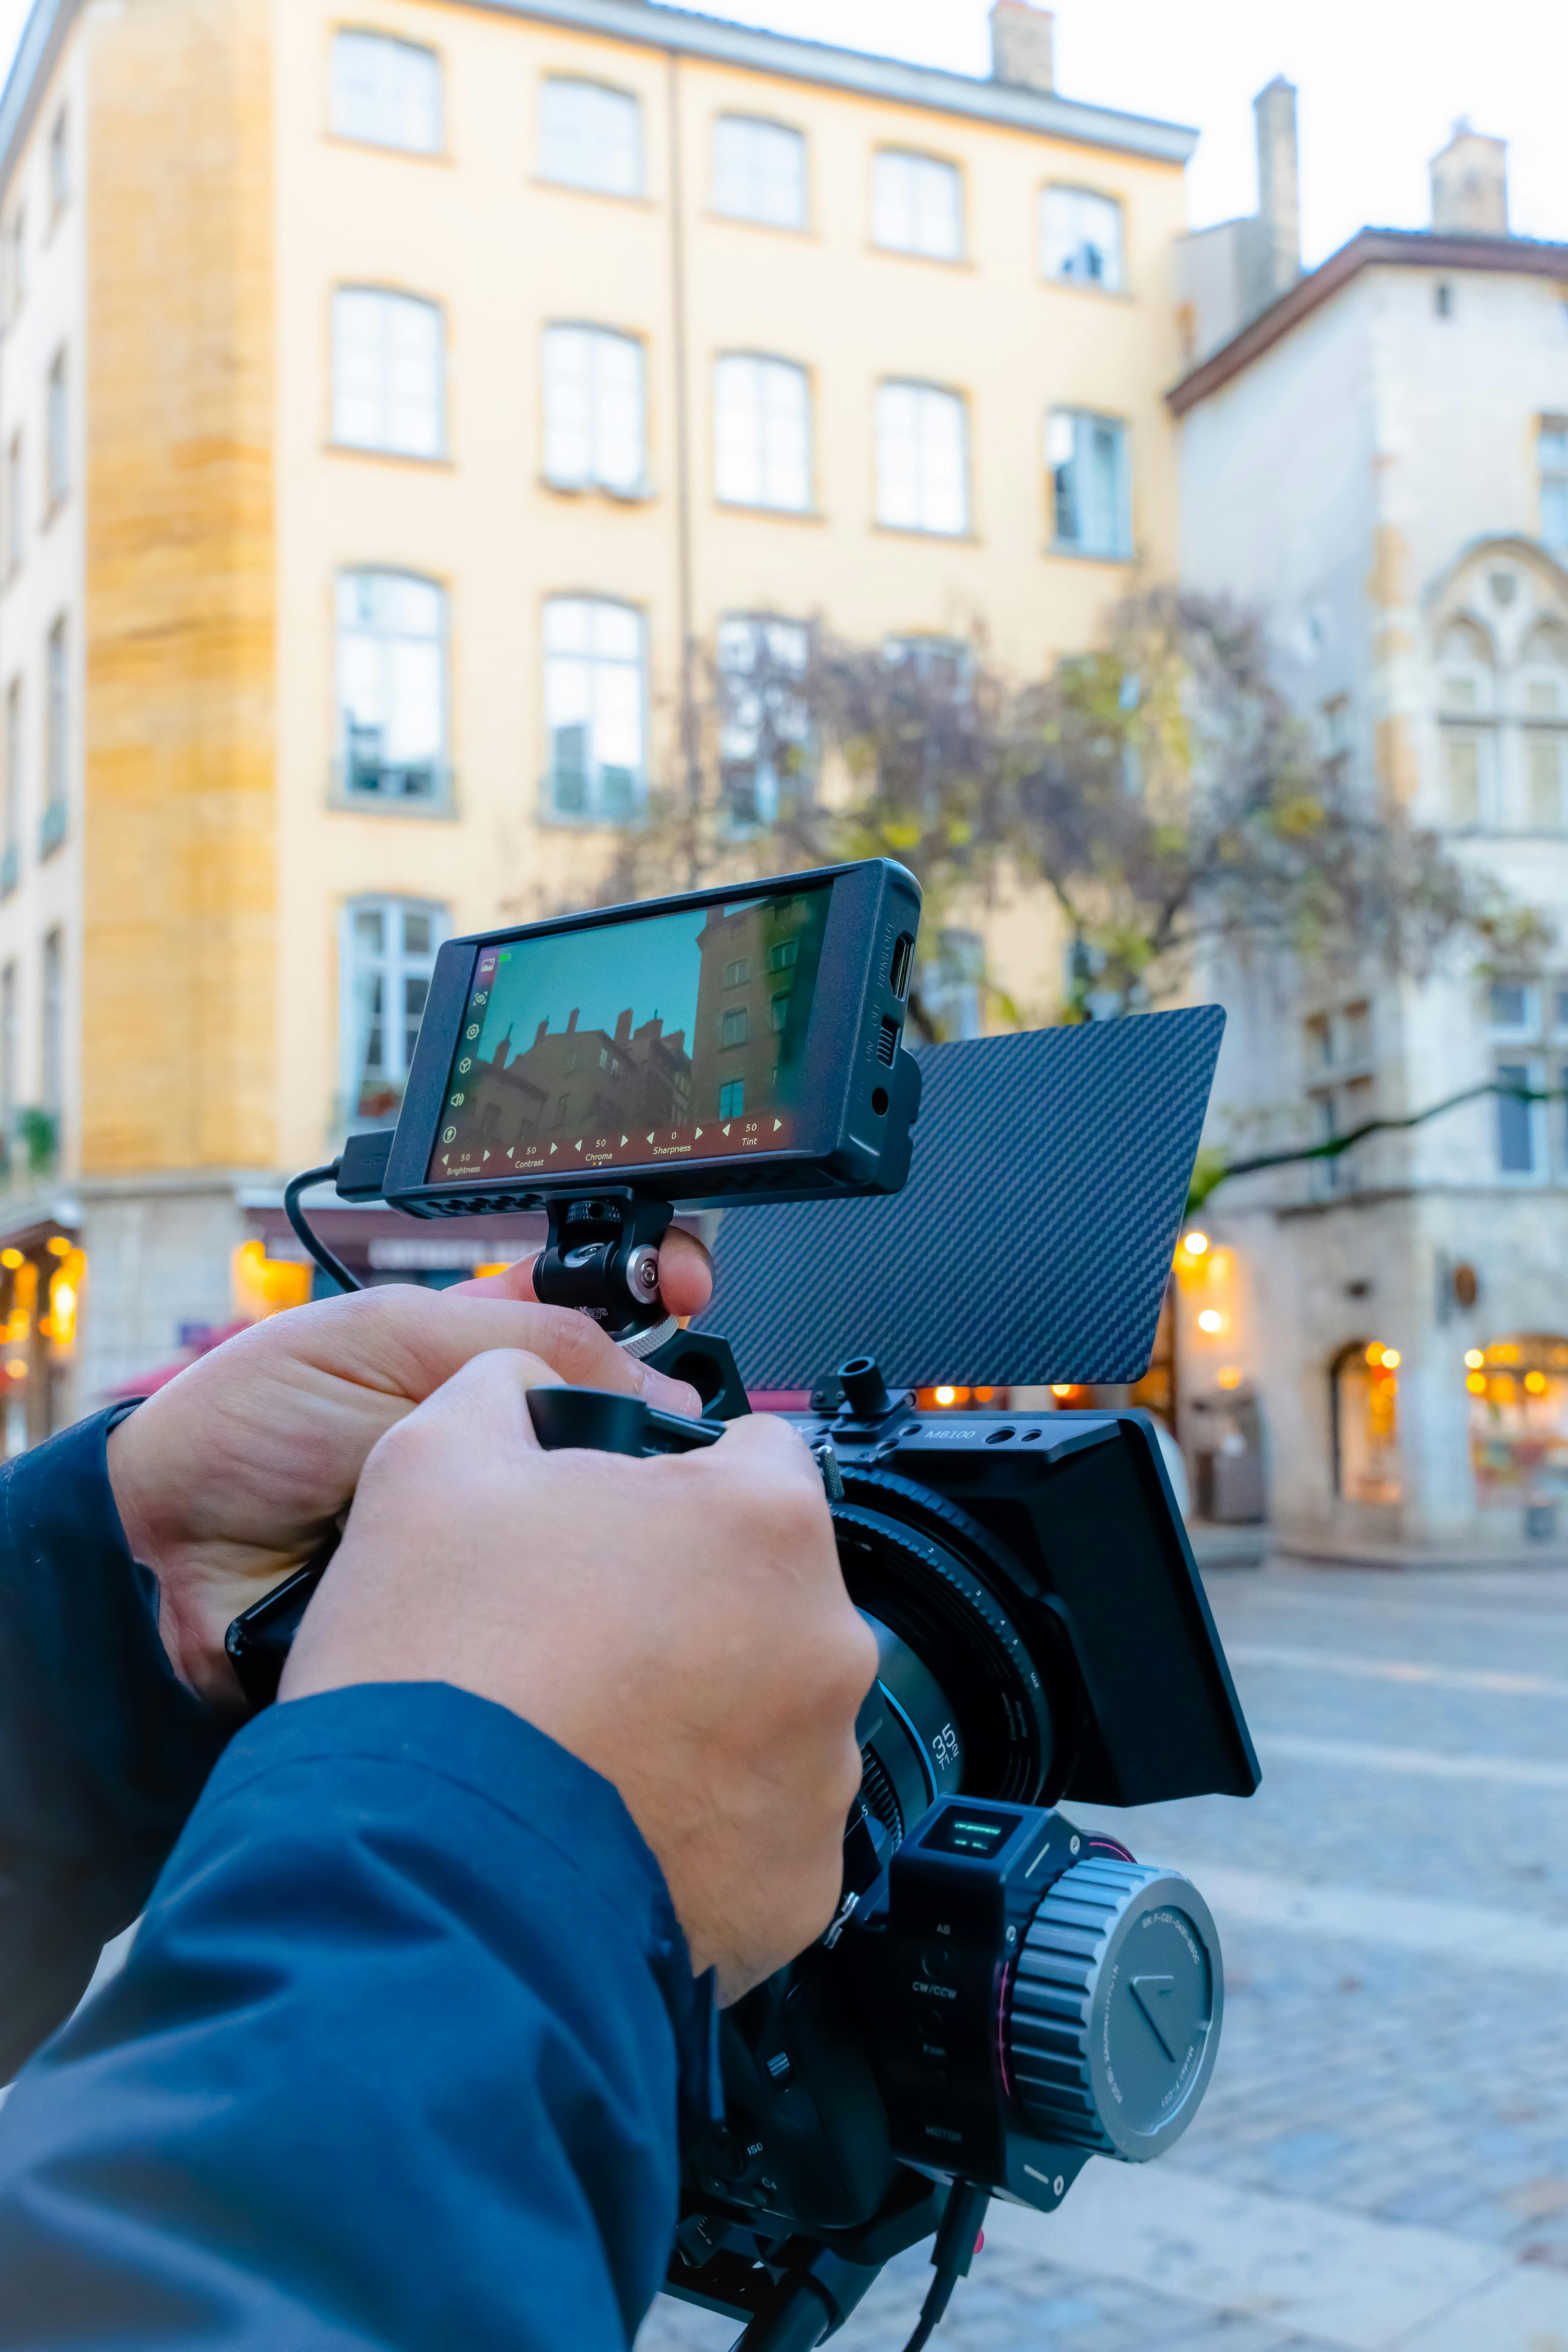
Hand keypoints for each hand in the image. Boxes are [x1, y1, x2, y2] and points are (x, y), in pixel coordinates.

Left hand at [106, 1233, 710, 1711]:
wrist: (158, 1549)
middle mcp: (513, 1446)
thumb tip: (660, 1382)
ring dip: (617, 1535)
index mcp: (496, 1358)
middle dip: (664, 1444)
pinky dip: (560, 1609)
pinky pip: (550, 1613)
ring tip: (623, 1531)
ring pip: (606, 1534)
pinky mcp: (479, 1611)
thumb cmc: (245, 1423)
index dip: (668, 1298)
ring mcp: (501, 1535)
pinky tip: (570, 1604)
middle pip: (633, 1441)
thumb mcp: (385, 1336)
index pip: (615, 1321)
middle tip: (677, 1442)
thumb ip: (526, 1341)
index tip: (699, 1289)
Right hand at [280, 1352, 876, 2001]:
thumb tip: (523, 1381)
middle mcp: (824, 1645)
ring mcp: (817, 1775)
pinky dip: (693, 1819)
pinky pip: (752, 1827)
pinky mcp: (794, 1883)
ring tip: (579, 1733)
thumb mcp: (430, 1460)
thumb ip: (501, 1389)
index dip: (669, 1475)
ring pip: (762, 1709)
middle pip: (762, 1588)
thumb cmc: (440, 1671)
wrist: (419, 1881)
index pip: (751, 1453)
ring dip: (693, 1711)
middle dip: (683, 1599)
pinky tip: (604, 1812)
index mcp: (763, 1523)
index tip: (614, 1518)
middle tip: (574, 1636)